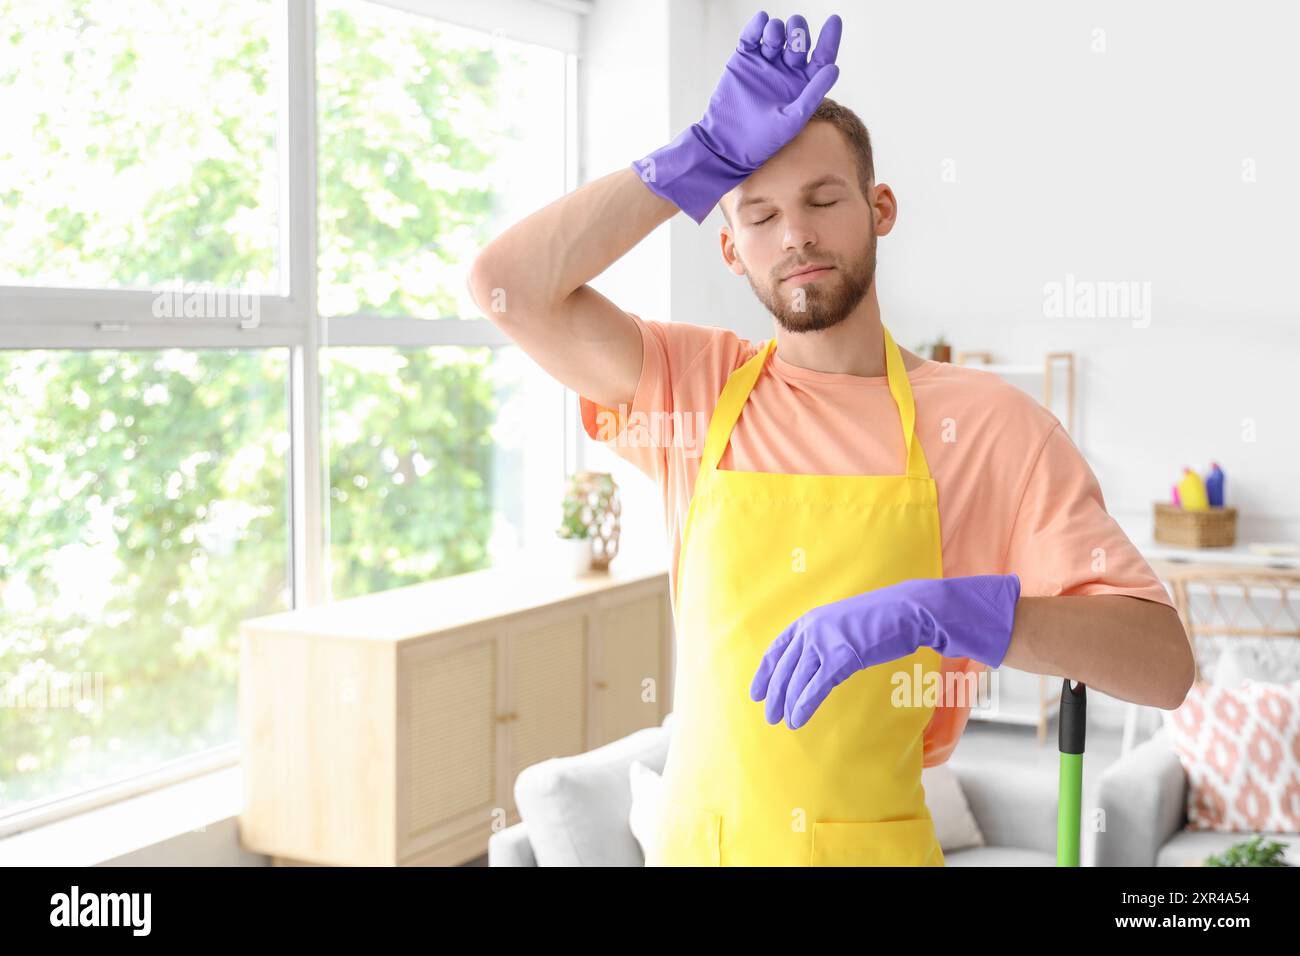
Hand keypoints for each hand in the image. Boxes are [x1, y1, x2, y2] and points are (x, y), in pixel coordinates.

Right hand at [632, 10, 841, 223]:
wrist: (727, 143)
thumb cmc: (763, 139)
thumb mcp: (793, 118)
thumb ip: (813, 93)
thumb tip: (833, 67)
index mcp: (803, 84)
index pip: (822, 56)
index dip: (830, 38)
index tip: (834, 20)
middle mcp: (786, 71)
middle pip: (799, 41)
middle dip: (799, 32)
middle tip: (794, 36)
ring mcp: (764, 64)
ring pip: (776, 35)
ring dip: (778, 29)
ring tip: (774, 36)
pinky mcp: (743, 59)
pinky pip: (752, 36)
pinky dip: (757, 25)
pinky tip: (762, 21)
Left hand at [750, 574, 1021, 729]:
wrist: (907, 610)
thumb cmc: (880, 620)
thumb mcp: (843, 625)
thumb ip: (824, 640)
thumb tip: (814, 662)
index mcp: (809, 620)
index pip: (778, 650)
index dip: (765, 673)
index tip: (757, 692)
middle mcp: (811, 629)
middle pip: (784, 668)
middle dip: (774, 693)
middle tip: (769, 715)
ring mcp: (825, 642)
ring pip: (797, 680)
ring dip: (787, 703)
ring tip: (782, 721)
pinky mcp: (841, 657)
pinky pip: (816, 687)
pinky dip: (804, 705)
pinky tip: (798, 720)